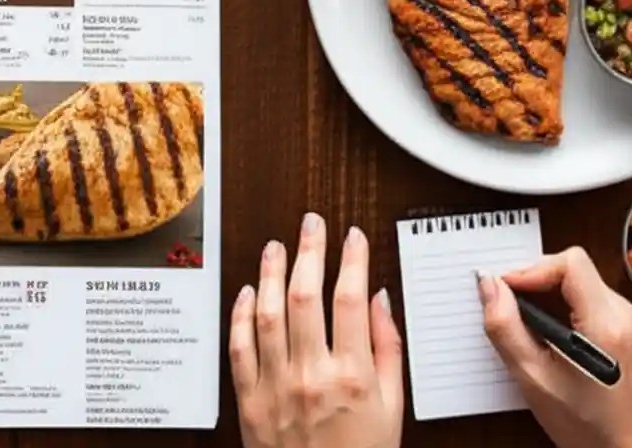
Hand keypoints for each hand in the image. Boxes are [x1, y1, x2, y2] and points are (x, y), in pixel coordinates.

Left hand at [229, 213, 403, 447]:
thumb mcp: (393, 408)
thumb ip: (387, 350)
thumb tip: (380, 300)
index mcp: (351, 375)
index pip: (350, 299)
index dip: (351, 260)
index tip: (352, 237)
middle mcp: (310, 375)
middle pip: (305, 296)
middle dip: (310, 252)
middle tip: (312, 223)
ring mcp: (274, 386)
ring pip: (267, 313)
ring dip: (271, 273)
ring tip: (276, 246)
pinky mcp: (247, 400)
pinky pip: (239, 347)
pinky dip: (241, 314)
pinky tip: (249, 292)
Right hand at [479, 247, 631, 447]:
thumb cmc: (583, 422)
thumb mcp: (533, 377)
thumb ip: (506, 327)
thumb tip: (489, 285)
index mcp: (605, 323)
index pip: (569, 263)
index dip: (531, 269)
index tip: (504, 291)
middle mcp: (623, 313)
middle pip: (572, 268)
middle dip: (535, 281)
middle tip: (508, 308)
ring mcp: (628, 319)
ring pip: (578, 281)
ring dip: (546, 293)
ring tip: (525, 325)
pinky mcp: (625, 326)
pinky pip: (586, 297)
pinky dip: (560, 305)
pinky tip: (546, 334)